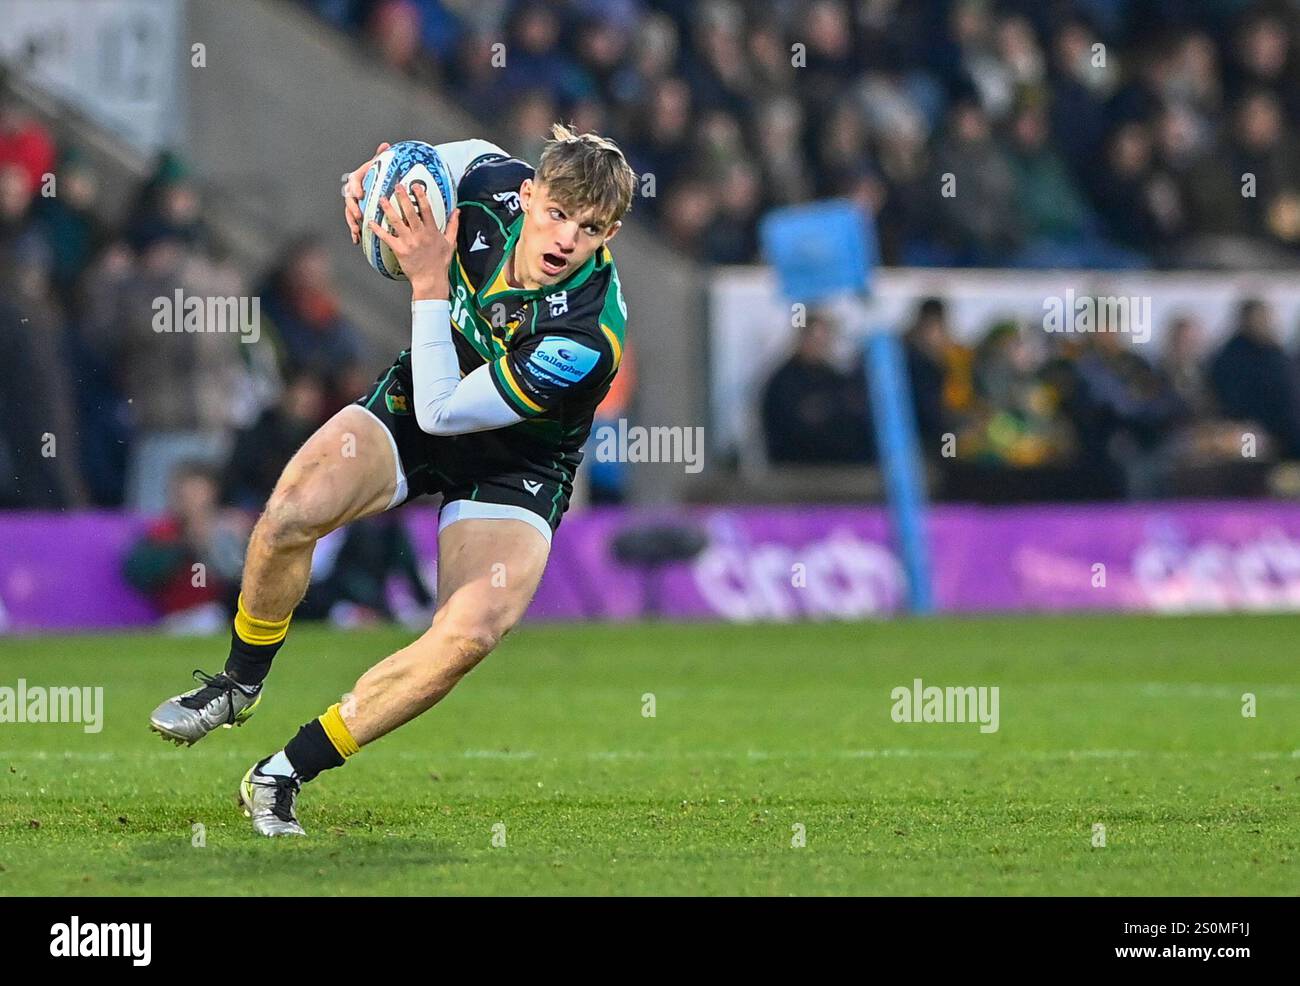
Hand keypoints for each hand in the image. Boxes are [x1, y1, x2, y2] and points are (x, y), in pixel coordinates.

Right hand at [342, 141, 390, 243]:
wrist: (375, 185)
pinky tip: (357, 239)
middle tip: (359, 214)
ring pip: (349, 212)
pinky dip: (354, 231)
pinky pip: (353, 222)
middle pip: (349, 199)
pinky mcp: (356, 214)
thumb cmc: (378, 175)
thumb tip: (386, 145)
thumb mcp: (379, 166)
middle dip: (353, 208)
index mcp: (359, 178)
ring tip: (356, 230)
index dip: (355, 187)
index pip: (353, 180)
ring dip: (352, 222)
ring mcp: (354, 203)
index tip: (360, 194)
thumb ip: (381, 157)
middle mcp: (354, 191)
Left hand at [369, 184, 459, 299]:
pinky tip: (371, 222)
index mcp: (431, 231)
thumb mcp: (450, 243)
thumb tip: (457, 211)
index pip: (426, 210)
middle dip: (402, 198)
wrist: (430, 279)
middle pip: (410, 212)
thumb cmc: (440, 263)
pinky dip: (378, 229)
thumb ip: (453, 225)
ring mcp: (408, 242)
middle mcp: (419, 235)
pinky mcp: (399, 250)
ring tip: (382, 199)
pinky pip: (386, 237)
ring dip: (388, 209)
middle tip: (397, 186)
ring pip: (396, 222)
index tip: (415, 186)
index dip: (421, 196)